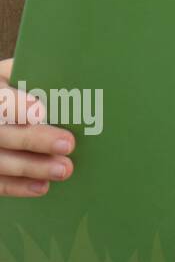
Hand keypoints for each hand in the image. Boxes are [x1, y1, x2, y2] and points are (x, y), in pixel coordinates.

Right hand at [0, 58, 75, 196]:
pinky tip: (42, 187)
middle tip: (69, 144)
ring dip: (32, 167)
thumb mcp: (26, 74)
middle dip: (35, 140)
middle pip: (3, 133)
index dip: (18, 106)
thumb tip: (78, 76)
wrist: (5, 110)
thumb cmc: (24, 88)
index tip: (40, 111)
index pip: (1, 100)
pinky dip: (18, 186)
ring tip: (65, 170)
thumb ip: (44, 77)